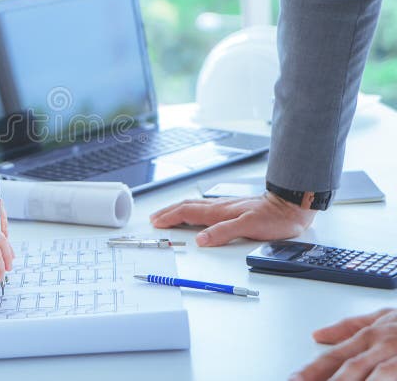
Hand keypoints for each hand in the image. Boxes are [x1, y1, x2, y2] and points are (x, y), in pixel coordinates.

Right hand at [150, 191, 315, 246]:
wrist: (291, 205)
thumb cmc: (275, 217)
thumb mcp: (249, 228)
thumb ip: (223, 233)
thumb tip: (201, 240)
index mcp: (219, 212)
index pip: (187, 213)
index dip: (170, 217)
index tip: (157, 222)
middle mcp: (219, 207)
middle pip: (186, 207)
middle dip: (168, 212)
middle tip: (155, 217)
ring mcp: (225, 206)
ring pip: (195, 206)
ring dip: (178, 209)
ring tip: (168, 213)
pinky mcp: (233, 208)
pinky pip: (204, 207)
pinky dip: (192, 210)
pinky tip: (195, 213)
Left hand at [291, 308, 396, 379]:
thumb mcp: (384, 319)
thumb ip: (349, 327)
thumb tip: (317, 334)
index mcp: (369, 334)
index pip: (332, 356)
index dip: (311, 370)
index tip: (295, 379)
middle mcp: (379, 344)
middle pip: (344, 367)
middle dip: (321, 379)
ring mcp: (394, 355)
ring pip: (358, 370)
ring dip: (339, 380)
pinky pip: (384, 374)